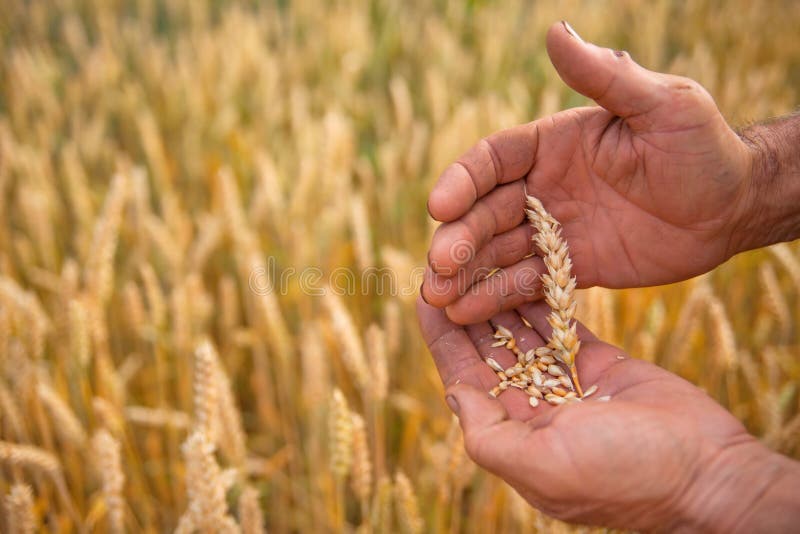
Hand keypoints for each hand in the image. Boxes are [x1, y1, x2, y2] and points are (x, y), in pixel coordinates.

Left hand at [416, 296, 797, 530]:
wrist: (704, 473)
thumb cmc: (622, 477)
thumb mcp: (541, 465)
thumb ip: (489, 434)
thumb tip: (454, 394)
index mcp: (513, 432)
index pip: (464, 376)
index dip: (442, 338)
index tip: (422, 296)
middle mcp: (534, 406)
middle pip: (489, 348)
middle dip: (467, 308)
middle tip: (451, 263)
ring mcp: (567, 382)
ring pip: (524, 332)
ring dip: (502, 297)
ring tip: (483, 256)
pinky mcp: (601, 361)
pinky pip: (565, 323)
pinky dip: (546, 299)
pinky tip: (527, 268)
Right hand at [423, 21, 755, 323]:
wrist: (732, 206)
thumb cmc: (700, 146)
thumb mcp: (660, 104)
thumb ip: (605, 75)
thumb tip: (556, 31)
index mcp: (552, 144)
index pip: (494, 159)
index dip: (463, 180)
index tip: (439, 205)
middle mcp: (543, 186)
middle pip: (485, 210)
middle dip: (459, 237)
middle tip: (438, 265)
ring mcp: (553, 229)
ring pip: (497, 251)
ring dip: (464, 272)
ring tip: (436, 296)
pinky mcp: (569, 268)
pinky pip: (526, 283)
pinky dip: (497, 296)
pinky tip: (468, 312)